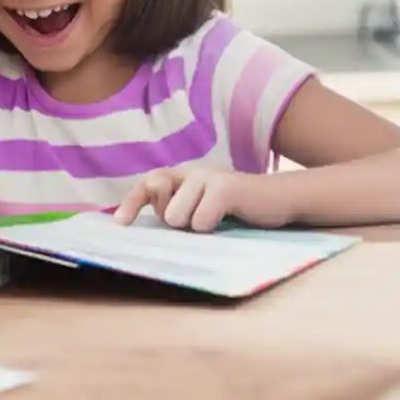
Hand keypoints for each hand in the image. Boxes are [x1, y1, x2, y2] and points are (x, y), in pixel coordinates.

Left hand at [113, 166, 292, 231]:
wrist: (279, 199)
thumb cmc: (235, 209)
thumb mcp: (200, 208)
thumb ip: (175, 208)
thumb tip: (149, 221)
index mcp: (181, 176)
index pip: (147, 185)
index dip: (132, 203)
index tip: (120, 223)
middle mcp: (190, 171)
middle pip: (163, 210)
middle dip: (177, 222)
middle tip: (202, 217)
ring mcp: (206, 176)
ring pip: (177, 219)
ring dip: (196, 227)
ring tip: (218, 218)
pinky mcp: (225, 188)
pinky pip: (200, 222)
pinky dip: (212, 228)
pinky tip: (228, 218)